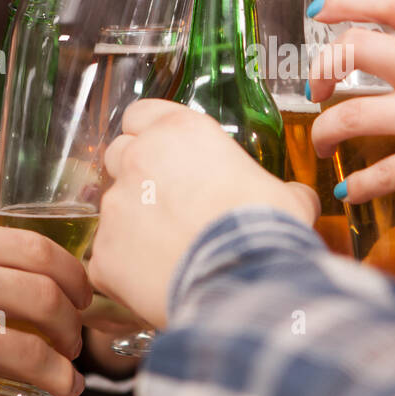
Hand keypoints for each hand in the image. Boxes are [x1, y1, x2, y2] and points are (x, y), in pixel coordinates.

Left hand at [89, 100, 317, 329]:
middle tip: (167, 203)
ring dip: (132, 223)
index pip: (142, 114)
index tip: (163, 153)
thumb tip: (291, 199)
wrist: (244, 281)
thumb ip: (278, 188)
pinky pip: (107, 258)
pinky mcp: (102, 253)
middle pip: (119, 155)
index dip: (150, 133)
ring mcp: (115, 207)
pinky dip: (125, 269)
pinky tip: (156, 281)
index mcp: (180, 132)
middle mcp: (138, 160)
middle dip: (136, 175)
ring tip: (167, 250)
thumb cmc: (266, 230)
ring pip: (113, 208)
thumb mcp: (287, 198)